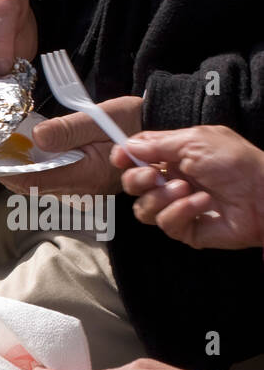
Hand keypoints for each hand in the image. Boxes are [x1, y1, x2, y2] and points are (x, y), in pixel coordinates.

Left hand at [0, 96, 143, 196]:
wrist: (156, 130)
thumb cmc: (131, 122)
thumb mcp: (101, 119)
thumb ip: (68, 130)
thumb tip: (36, 136)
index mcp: (84, 175)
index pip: (33, 181)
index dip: (6, 171)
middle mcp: (79, 188)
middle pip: (31, 185)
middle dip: (7, 170)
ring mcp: (80, 188)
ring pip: (38, 183)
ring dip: (19, 168)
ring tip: (1, 149)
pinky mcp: (81, 182)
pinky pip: (50, 179)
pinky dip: (34, 166)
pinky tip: (26, 151)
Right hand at [110, 125, 263, 249]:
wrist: (263, 194)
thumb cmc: (237, 163)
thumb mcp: (195, 141)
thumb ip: (157, 143)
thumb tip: (126, 146)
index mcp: (176, 156)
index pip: (138, 157)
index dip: (125, 157)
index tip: (121, 158)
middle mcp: (173, 180)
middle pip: (133, 184)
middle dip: (138, 180)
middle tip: (154, 176)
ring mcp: (177, 206)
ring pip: (143, 208)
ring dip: (162, 197)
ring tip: (187, 191)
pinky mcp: (184, 228)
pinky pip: (164, 223)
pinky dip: (181, 211)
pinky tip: (201, 204)